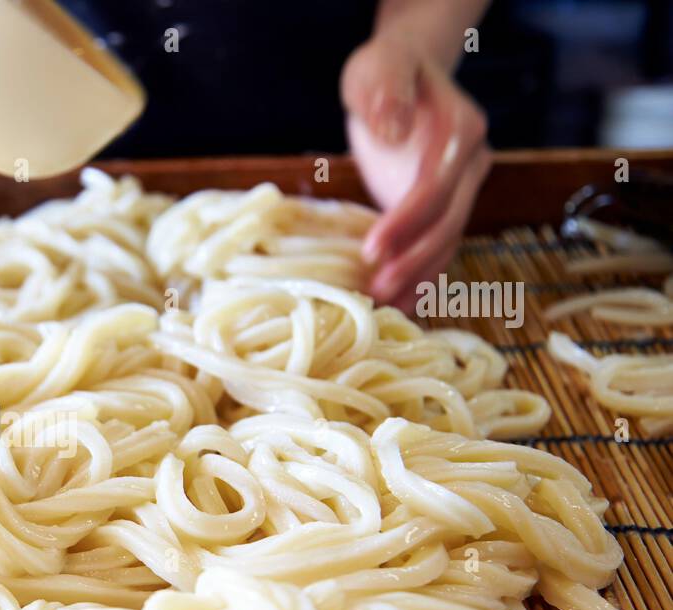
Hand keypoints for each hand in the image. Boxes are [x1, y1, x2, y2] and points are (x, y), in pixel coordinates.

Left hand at [342, 37, 490, 310]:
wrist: (404, 75)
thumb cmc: (386, 71)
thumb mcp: (377, 69)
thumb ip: (384, 92)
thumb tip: (394, 130)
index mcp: (460, 130)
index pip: (434, 187)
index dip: (405, 222)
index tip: (370, 250)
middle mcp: (472, 162)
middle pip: (448, 222)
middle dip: (413, 262)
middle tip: (376, 291)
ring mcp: (463, 187)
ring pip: (447, 241)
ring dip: (418, 278)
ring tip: (384, 308)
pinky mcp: (445, 205)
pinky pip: (437, 245)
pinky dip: (420, 276)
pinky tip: (398, 304)